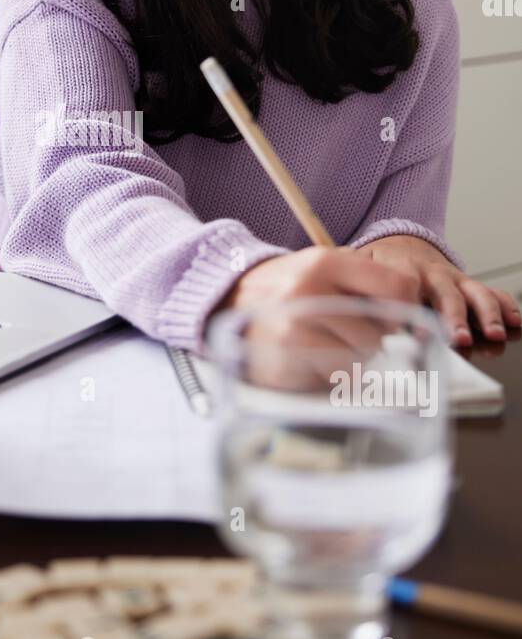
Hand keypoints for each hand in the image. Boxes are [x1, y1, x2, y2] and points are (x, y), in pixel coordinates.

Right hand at [209, 246, 424, 388]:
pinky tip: (310, 357)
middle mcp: (308, 291)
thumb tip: (412, 311)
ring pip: (359, 358)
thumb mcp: (320, 265)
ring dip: (350, 357)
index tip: (394, 316)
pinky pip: (334, 377)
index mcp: (324, 262)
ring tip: (324, 342)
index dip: (405, 306)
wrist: (225, 301)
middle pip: (379, 331)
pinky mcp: (284, 360)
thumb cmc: (285, 286)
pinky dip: (330, 373)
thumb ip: (364, 280)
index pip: (396, 286)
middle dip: (370, 337)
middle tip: (345, 330)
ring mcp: (293, 328)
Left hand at [357, 235, 521, 347]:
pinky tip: (515, 320)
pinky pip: (490, 291)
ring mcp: (451, 277)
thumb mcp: (357, 267)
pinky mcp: (466, 283)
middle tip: (459, 338)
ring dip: (485, 313)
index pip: (406, 285)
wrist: (397, 242)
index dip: (412, 309)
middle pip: (445, 292)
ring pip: (473, 292)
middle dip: (455, 316)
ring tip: (495, 333)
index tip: (416, 333)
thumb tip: (339, 306)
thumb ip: (353, 283)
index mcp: (401, 267)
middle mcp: (430, 272)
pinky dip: (505, 304)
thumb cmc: (375, 264)